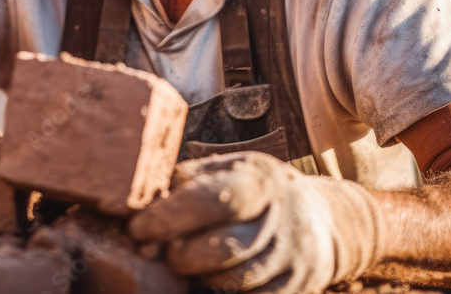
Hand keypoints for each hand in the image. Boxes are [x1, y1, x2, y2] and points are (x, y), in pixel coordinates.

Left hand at [128, 152, 380, 292]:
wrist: (320, 216)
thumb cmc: (255, 189)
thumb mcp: (228, 168)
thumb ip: (185, 180)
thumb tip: (130, 200)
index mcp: (258, 178)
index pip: (211, 199)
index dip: (169, 217)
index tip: (138, 227)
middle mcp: (280, 216)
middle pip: (223, 249)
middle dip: (182, 255)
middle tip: (161, 250)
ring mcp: (292, 255)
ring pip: (235, 281)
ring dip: (200, 275)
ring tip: (187, 260)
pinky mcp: (297, 285)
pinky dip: (224, 291)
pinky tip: (212, 276)